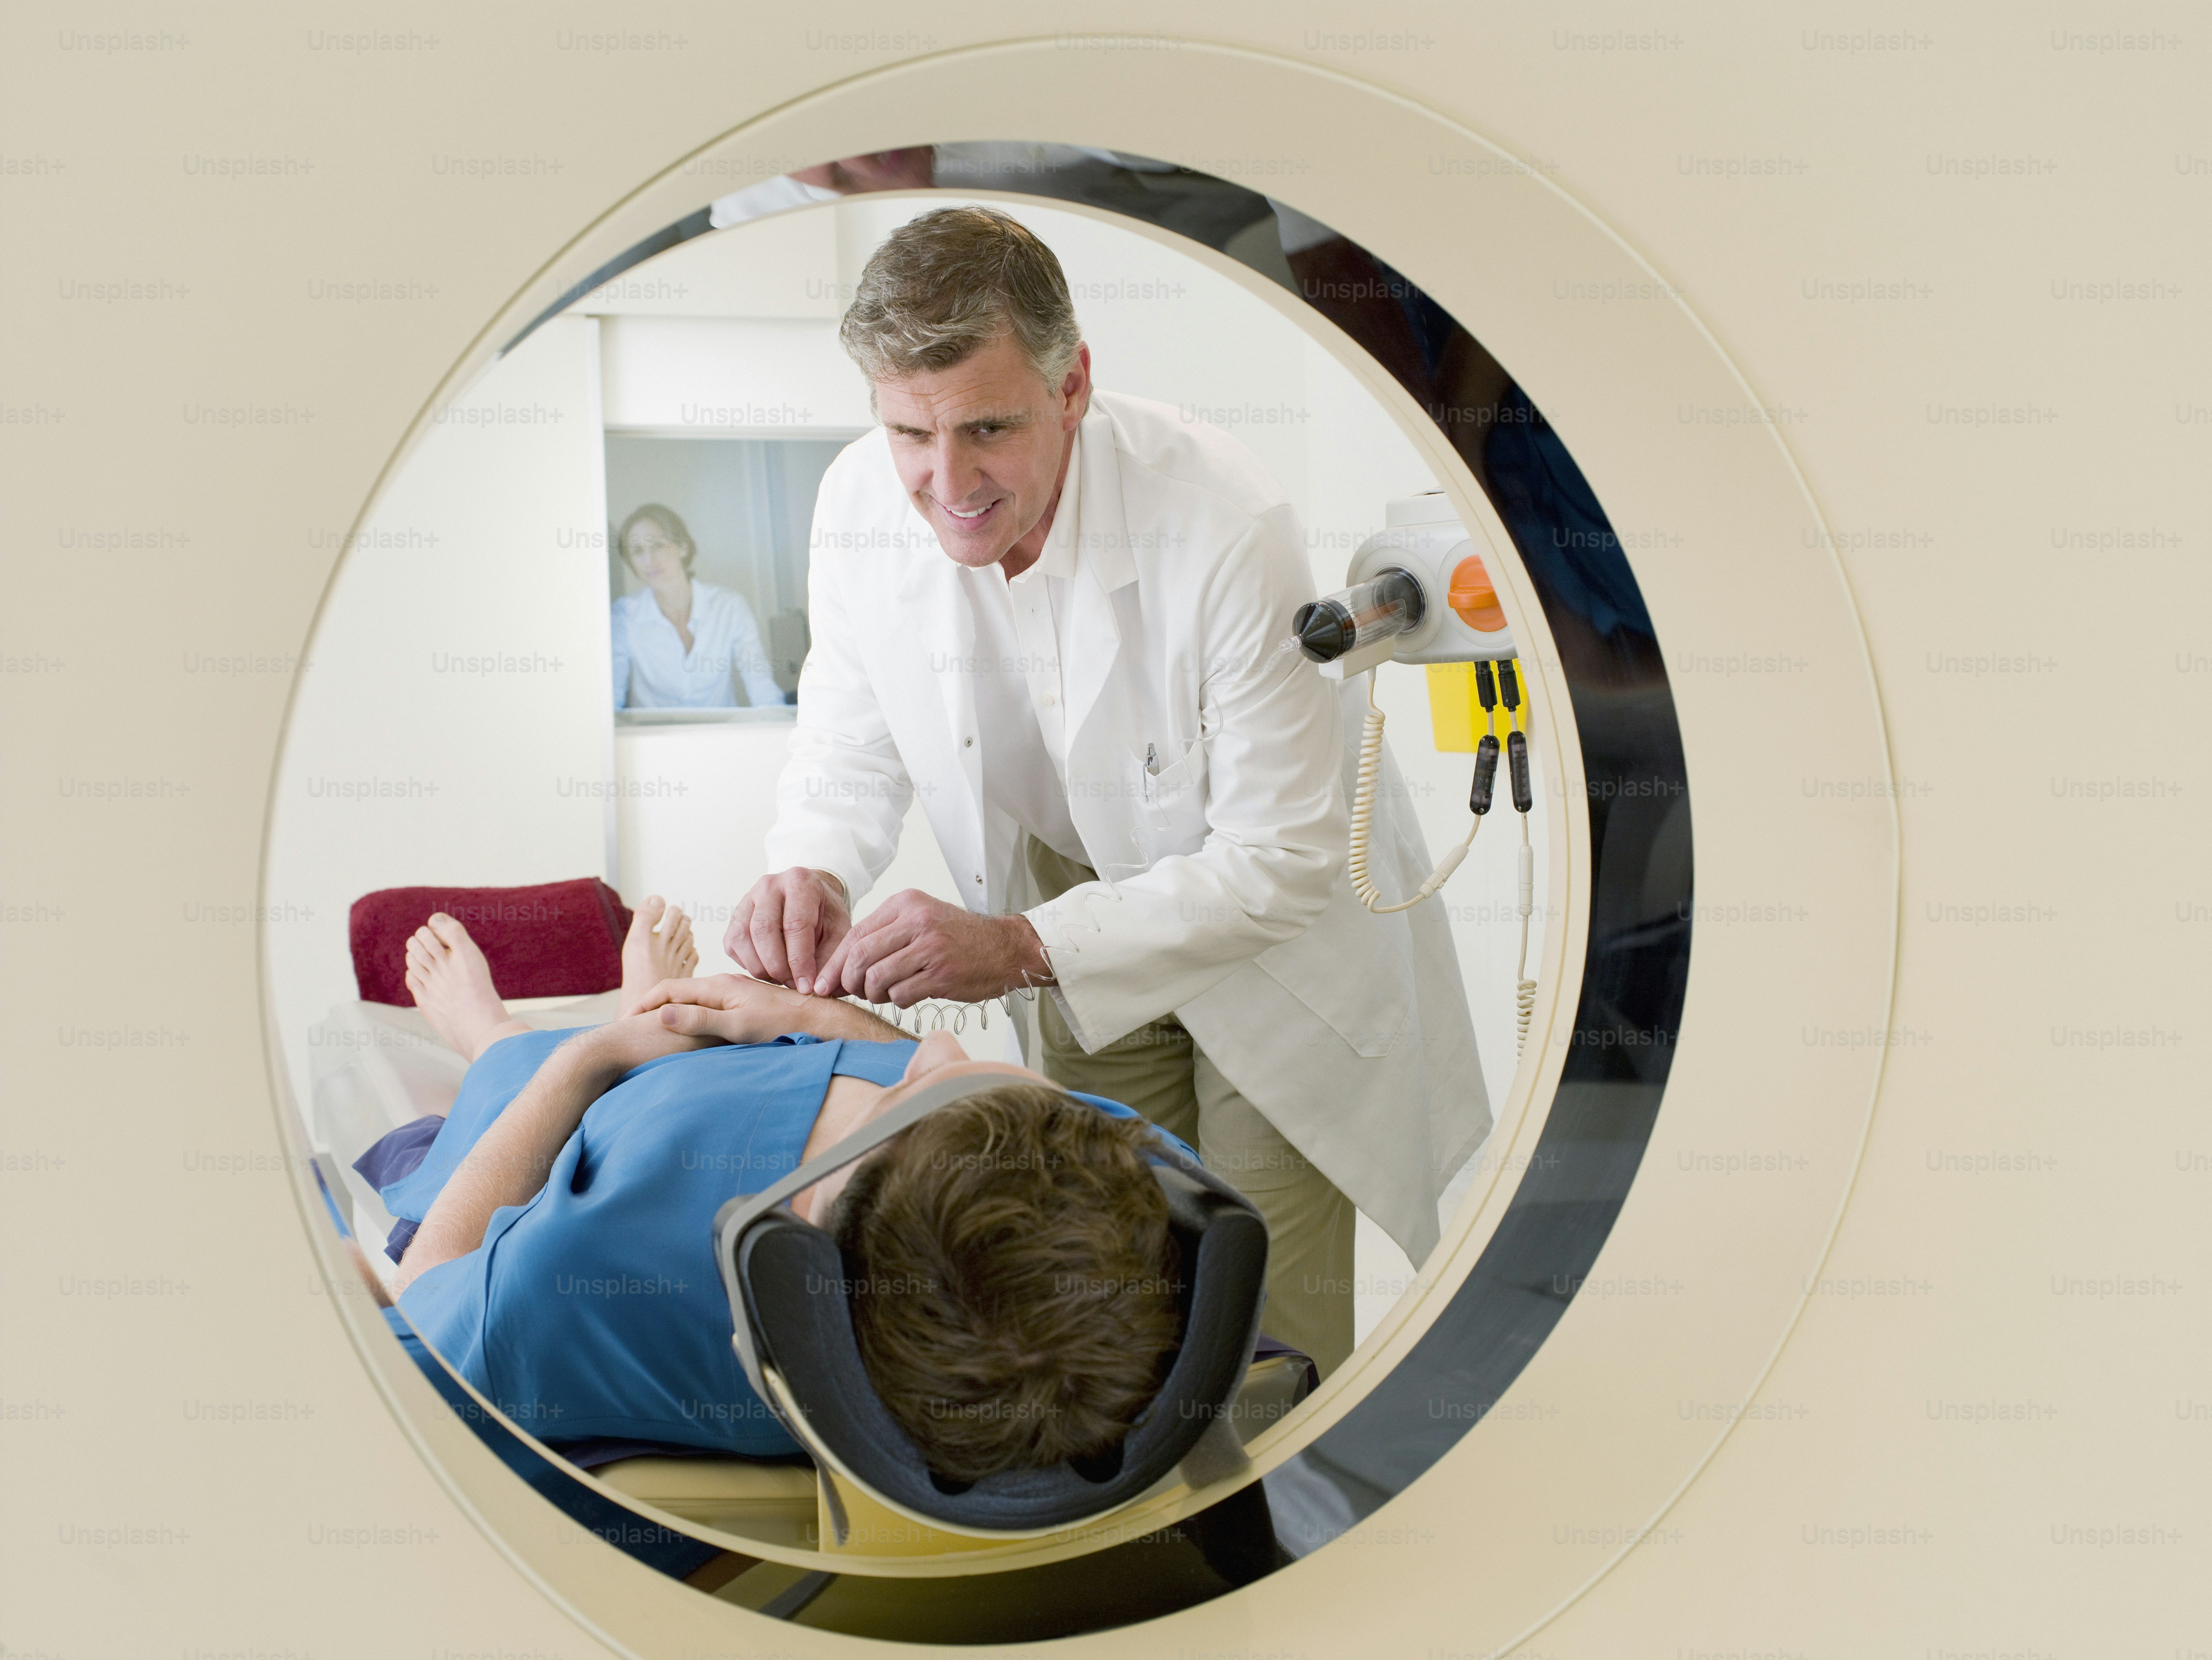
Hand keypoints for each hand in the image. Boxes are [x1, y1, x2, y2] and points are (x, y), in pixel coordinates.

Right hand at [631, 974, 807, 1047]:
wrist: (818, 1020)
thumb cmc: (782, 1025)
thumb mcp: (737, 1025)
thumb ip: (700, 1020)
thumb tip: (662, 1015)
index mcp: (717, 985)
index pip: (669, 988)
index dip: (644, 1004)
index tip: (625, 1022)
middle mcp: (723, 984)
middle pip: (677, 992)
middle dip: (652, 1007)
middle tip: (631, 1028)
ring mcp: (733, 992)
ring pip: (693, 999)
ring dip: (671, 1012)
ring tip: (653, 1030)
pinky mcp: (742, 1002)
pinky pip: (707, 1005)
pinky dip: (690, 1015)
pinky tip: (689, 1030)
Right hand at [726, 868, 850, 992]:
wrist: (809, 899)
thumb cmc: (825, 916)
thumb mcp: (839, 932)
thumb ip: (831, 958)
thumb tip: (817, 989)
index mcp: (800, 882)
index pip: (794, 924)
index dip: (799, 960)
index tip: (806, 986)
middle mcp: (769, 885)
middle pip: (763, 930)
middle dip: (778, 966)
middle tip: (792, 984)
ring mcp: (748, 898)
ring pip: (742, 937)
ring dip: (760, 967)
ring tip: (780, 979)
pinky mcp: (735, 915)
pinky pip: (733, 944)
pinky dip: (747, 963)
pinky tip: (767, 970)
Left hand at [817, 890, 1052, 1006]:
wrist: (1006, 948)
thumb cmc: (958, 939)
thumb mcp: (919, 922)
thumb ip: (882, 939)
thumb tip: (837, 971)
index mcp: (906, 903)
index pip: (855, 934)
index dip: (835, 963)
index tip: (823, 984)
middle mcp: (917, 920)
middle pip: (860, 957)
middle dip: (849, 982)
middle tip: (855, 993)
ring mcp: (931, 947)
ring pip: (877, 978)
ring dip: (874, 994)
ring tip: (885, 994)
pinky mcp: (942, 974)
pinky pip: (900, 994)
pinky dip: (898, 1000)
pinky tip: (909, 995)